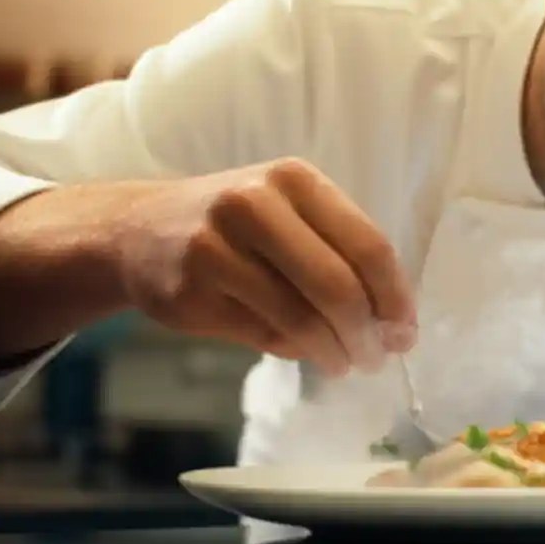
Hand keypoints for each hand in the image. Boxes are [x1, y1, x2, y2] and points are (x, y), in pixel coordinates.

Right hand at [113, 157, 415, 374]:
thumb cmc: (237, 225)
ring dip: (334, 352)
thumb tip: (394, 325)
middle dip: (366, 333)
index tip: (405, 330)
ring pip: (300, 318)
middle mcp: (255, 204)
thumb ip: (340, 253)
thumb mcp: (289, 213)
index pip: (368, 245)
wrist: (139, 229)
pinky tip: (307, 353)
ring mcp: (217, 247)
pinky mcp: (192, 292)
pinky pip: (263, 333)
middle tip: (376, 358)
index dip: (395, 296)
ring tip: (346, 364)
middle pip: (337, 286)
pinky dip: (296, 352)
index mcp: (294, 180)